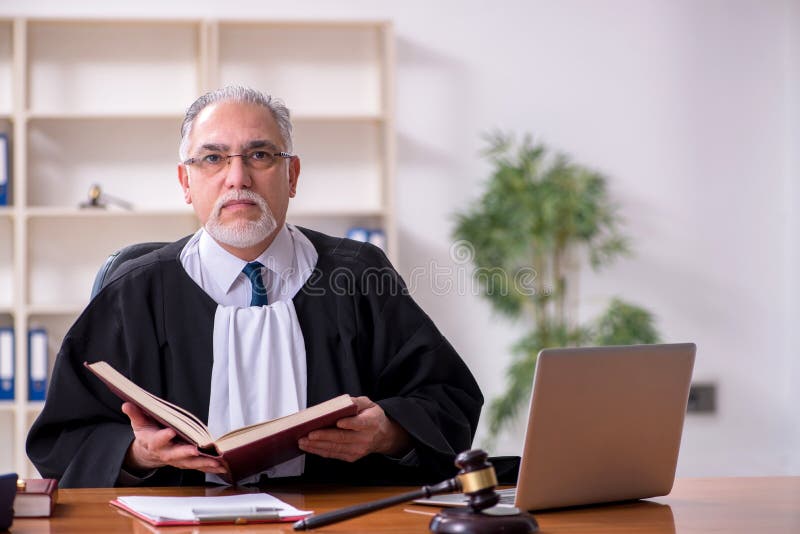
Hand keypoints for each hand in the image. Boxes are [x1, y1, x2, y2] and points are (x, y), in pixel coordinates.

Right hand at [121, 402, 226, 474]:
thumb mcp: (139, 423)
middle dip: (185, 453)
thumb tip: (127, 404)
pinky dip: (210, 468)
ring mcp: (177, 460)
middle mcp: (165, 453)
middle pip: (175, 454)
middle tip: (195, 450)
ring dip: (203, 463)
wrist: (149, 452)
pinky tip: (222, 468)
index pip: (157, 440)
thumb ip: (135, 414)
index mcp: (153, 442)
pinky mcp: (186, 463)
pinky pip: (199, 466)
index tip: (170, 432)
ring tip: (216, 462)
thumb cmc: (147, 433)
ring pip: (189, 463)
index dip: (163, 437)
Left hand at [297, 396, 411, 462]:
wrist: (383, 436)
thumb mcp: (369, 404)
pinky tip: (309, 447)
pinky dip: (320, 451)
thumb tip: (342, 403)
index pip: (360, 424)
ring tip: (303, 442)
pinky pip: (334, 454)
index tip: (338, 422)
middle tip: (309, 434)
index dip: (350, 424)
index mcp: (371, 422)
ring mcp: (358, 450)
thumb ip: (356, 402)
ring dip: (317, 446)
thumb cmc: (372, 417)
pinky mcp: (352, 457)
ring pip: (336, 448)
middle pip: (343, 438)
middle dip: (324, 437)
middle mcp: (365, 438)